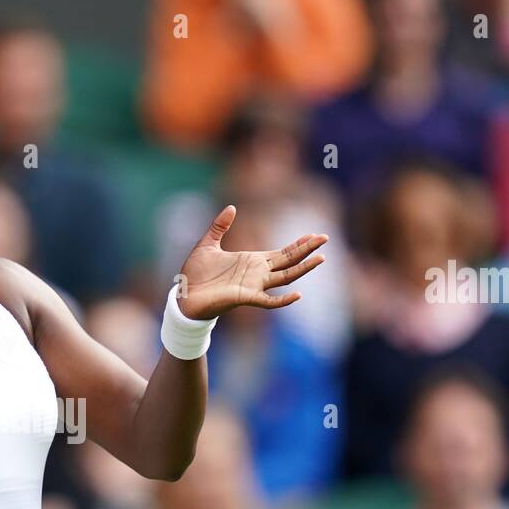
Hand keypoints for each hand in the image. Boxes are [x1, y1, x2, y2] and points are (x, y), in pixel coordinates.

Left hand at [176, 205, 326, 320]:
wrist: (183, 295)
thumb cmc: (195, 274)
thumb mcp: (207, 243)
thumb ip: (220, 226)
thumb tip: (232, 207)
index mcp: (251, 261)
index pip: (282, 252)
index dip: (298, 244)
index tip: (314, 235)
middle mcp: (257, 274)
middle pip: (289, 261)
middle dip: (307, 250)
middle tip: (325, 238)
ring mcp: (253, 286)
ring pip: (285, 277)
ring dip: (303, 268)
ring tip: (321, 258)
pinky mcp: (245, 298)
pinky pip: (269, 301)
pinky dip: (283, 300)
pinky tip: (298, 294)